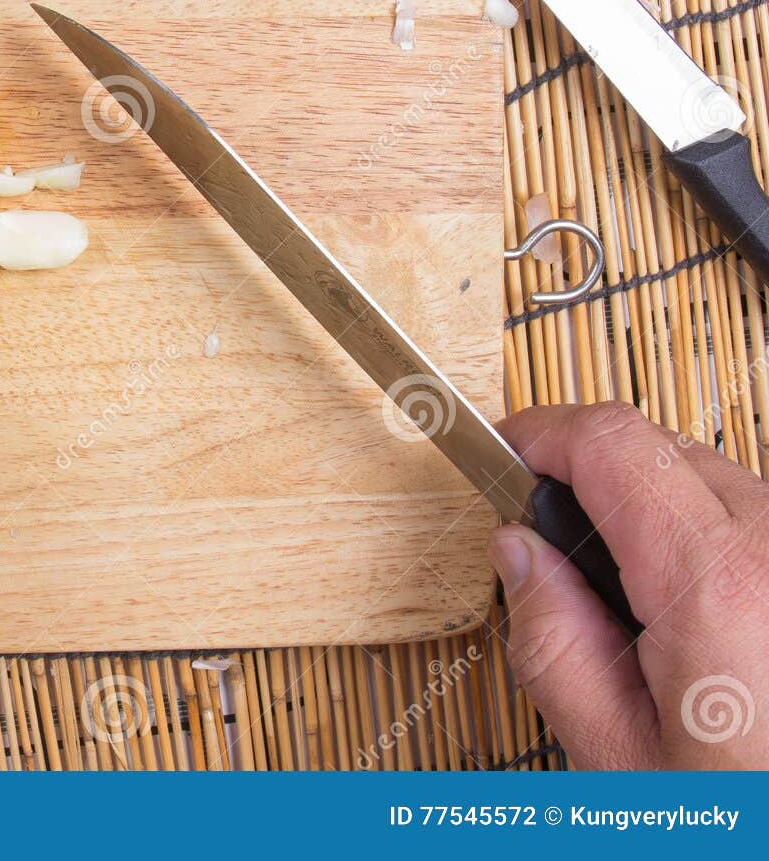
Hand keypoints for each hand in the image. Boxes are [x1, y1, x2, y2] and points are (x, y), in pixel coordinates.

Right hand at [494, 402, 768, 768]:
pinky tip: (686, 608)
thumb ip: (550, 639)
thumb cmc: (740, 816)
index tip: (505, 453)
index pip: (612, 444)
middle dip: (590, 474)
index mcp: (715, 585)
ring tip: (626, 592)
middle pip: (660, 449)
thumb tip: (518, 551)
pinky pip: (753, 520)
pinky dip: (704, 536)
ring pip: (711, 479)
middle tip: (547, 539)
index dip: (542, 433)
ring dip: (652, 505)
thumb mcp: (615, 749)